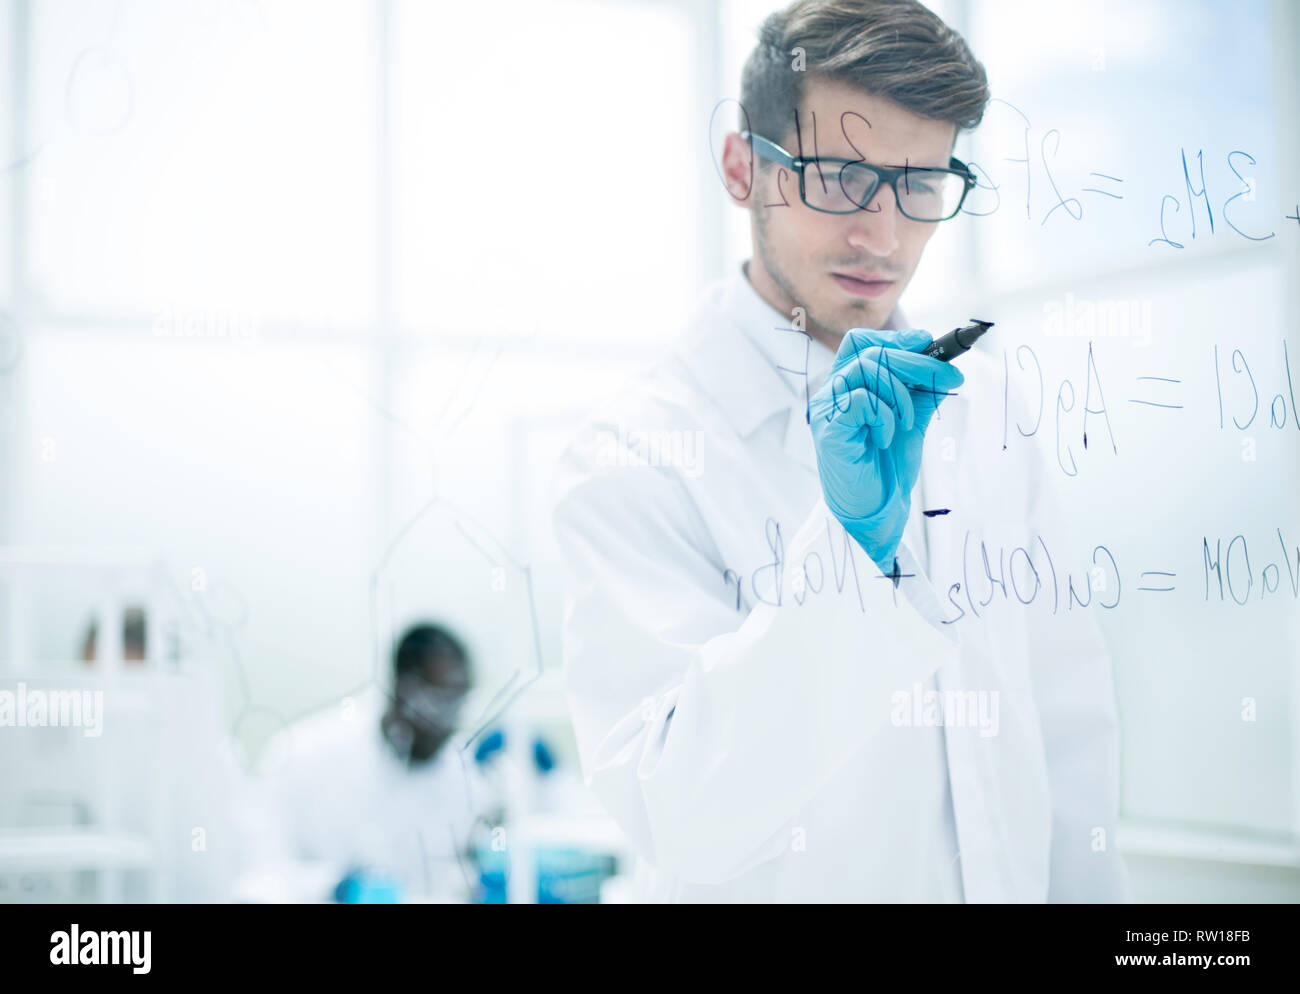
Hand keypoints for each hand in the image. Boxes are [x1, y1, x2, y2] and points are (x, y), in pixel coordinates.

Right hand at [809, 328, 963, 570]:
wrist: (877, 511)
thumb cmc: (886, 467)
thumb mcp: (912, 419)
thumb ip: (921, 390)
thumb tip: (946, 362)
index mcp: (848, 386)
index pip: (861, 342)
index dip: (895, 337)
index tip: (928, 341)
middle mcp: (832, 393)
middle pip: (870, 352)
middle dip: (916, 361)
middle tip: (950, 376)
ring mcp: (827, 410)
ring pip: (867, 370)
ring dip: (900, 393)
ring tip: (907, 424)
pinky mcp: (828, 430)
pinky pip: (862, 399)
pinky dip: (884, 415)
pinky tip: (884, 438)